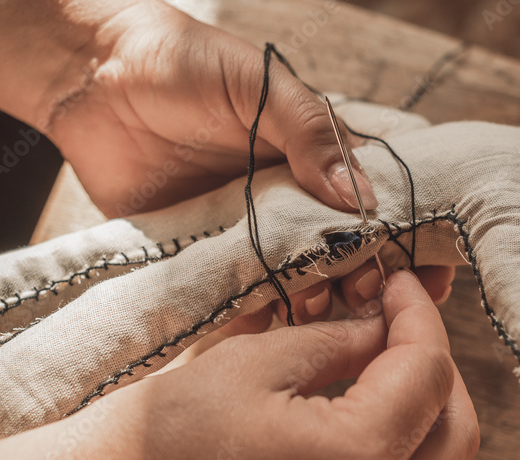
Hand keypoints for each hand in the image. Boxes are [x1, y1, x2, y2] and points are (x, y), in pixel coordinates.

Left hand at [0, 0, 454, 320]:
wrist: (89, 81)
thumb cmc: (182, 64)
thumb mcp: (259, 84)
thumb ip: (312, 133)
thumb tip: (363, 199)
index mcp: (323, 156)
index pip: (388, 202)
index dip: (416, 238)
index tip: (430, 273)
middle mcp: (300, 201)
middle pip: (356, 257)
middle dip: (372, 286)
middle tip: (369, 303)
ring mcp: (259, 235)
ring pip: (310, 287)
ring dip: (324, 310)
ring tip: (321, 317)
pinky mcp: (214, 260)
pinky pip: (249, 303)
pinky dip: (265, 324)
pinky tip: (275, 336)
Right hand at [0, 270, 477, 459]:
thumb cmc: (159, 436)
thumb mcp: (257, 362)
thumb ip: (343, 340)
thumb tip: (389, 324)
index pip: (429, 378)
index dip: (421, 320)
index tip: (398, 285)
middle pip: (455, 435)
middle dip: (438, 371)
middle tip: (400, 326)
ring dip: (419, 413)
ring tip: (376, 365)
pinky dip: (391, 453)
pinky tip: (352, 415)